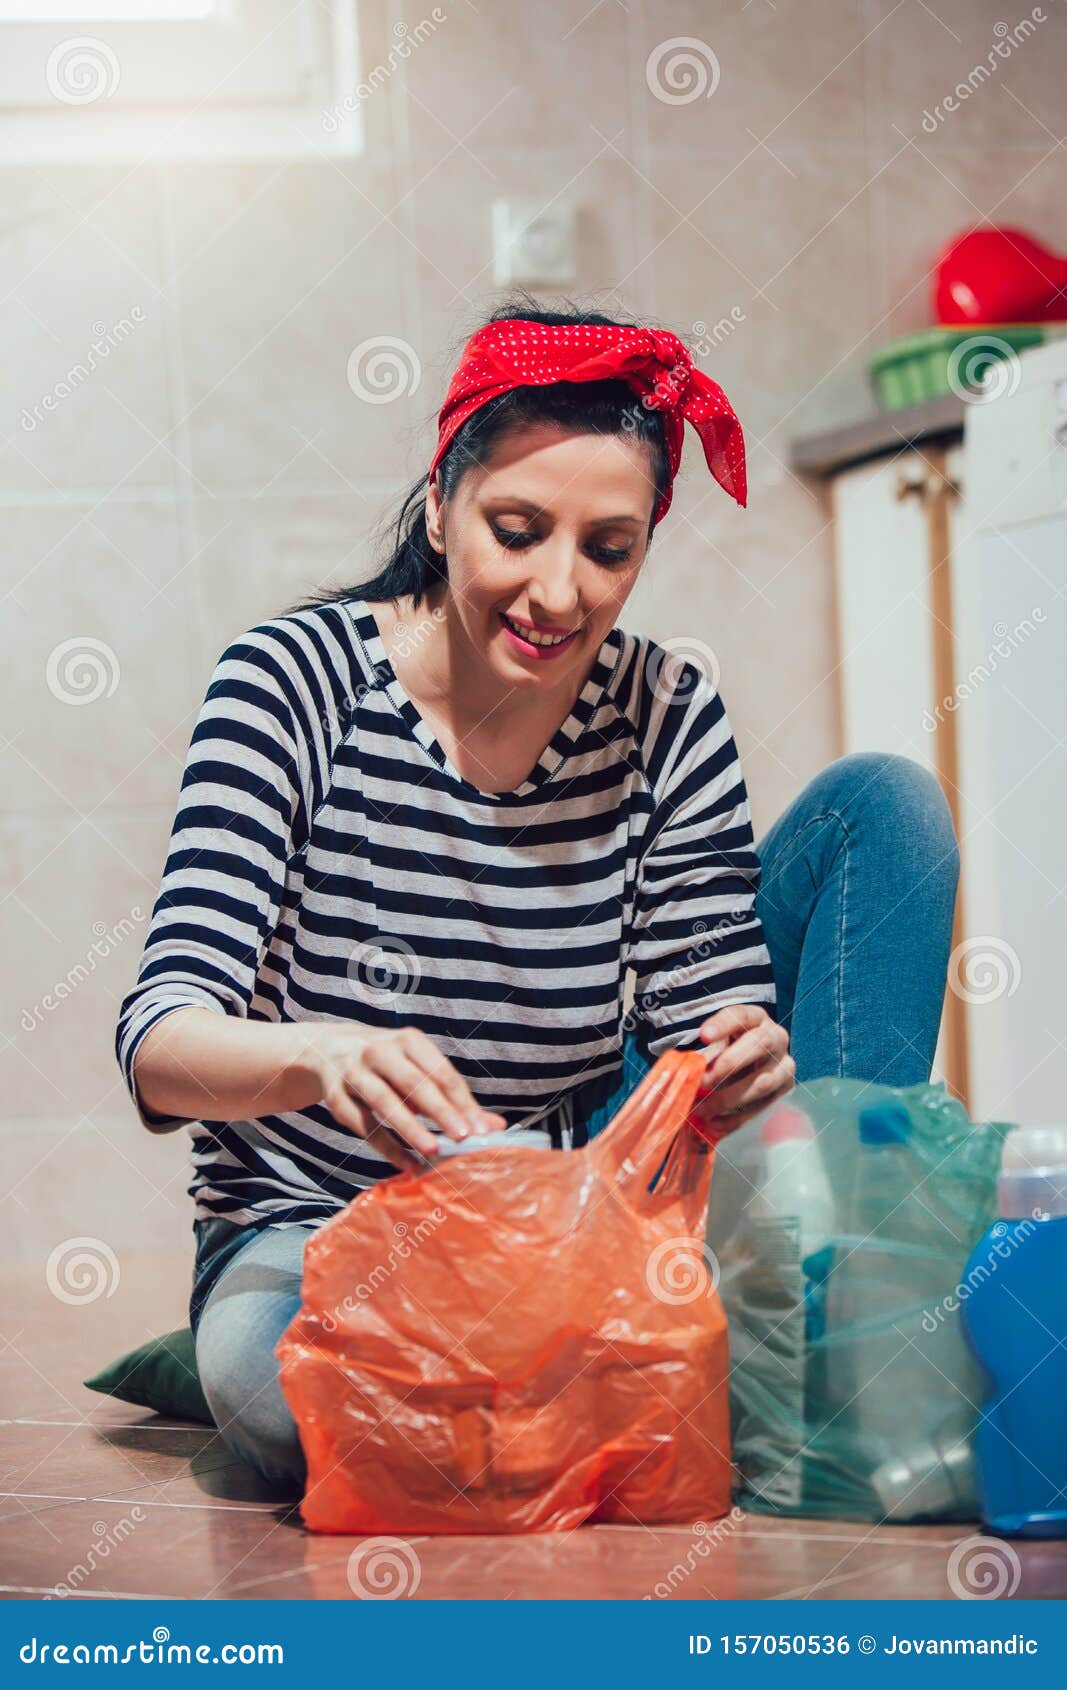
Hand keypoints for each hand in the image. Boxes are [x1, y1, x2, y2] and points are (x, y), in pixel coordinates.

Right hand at [308, 1025, 506, 1172]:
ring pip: (384, 1102)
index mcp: (408, 1041)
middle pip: (414, 1083)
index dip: (461, 1101)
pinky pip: (363, 1125)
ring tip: (433, 1152)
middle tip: (463, 1137)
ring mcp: (354, 1072)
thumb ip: (455, 1099)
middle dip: (440, 1111)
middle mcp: (379, 1051)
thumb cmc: (390, 1064)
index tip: (481, 1129)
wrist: (328, 1050)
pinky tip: (407, 1164)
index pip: (441, 1072)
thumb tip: (495, 1128)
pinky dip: (386, 1146)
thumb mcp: (419, 1069)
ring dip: (410, 1128)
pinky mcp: (336, 1097)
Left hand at [692, 1004, 794, 1137]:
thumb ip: (708, 1054)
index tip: (703, 1036)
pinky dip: (737, 1118)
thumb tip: (692, 1071)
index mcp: (756, 1018)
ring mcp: (785, 1065)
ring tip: (703, 1108)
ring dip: (730, 1097)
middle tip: (703, 1081)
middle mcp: (776, 1037)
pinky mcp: (786, 1091)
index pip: (741, 1015)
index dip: (723, 1024)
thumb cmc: (729, 1050)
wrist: (753, 1065)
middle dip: (729, 1064)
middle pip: (759, 1044)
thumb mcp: (718, 1045)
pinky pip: (763, 1107)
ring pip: (764, 1081)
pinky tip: (714, 1123)